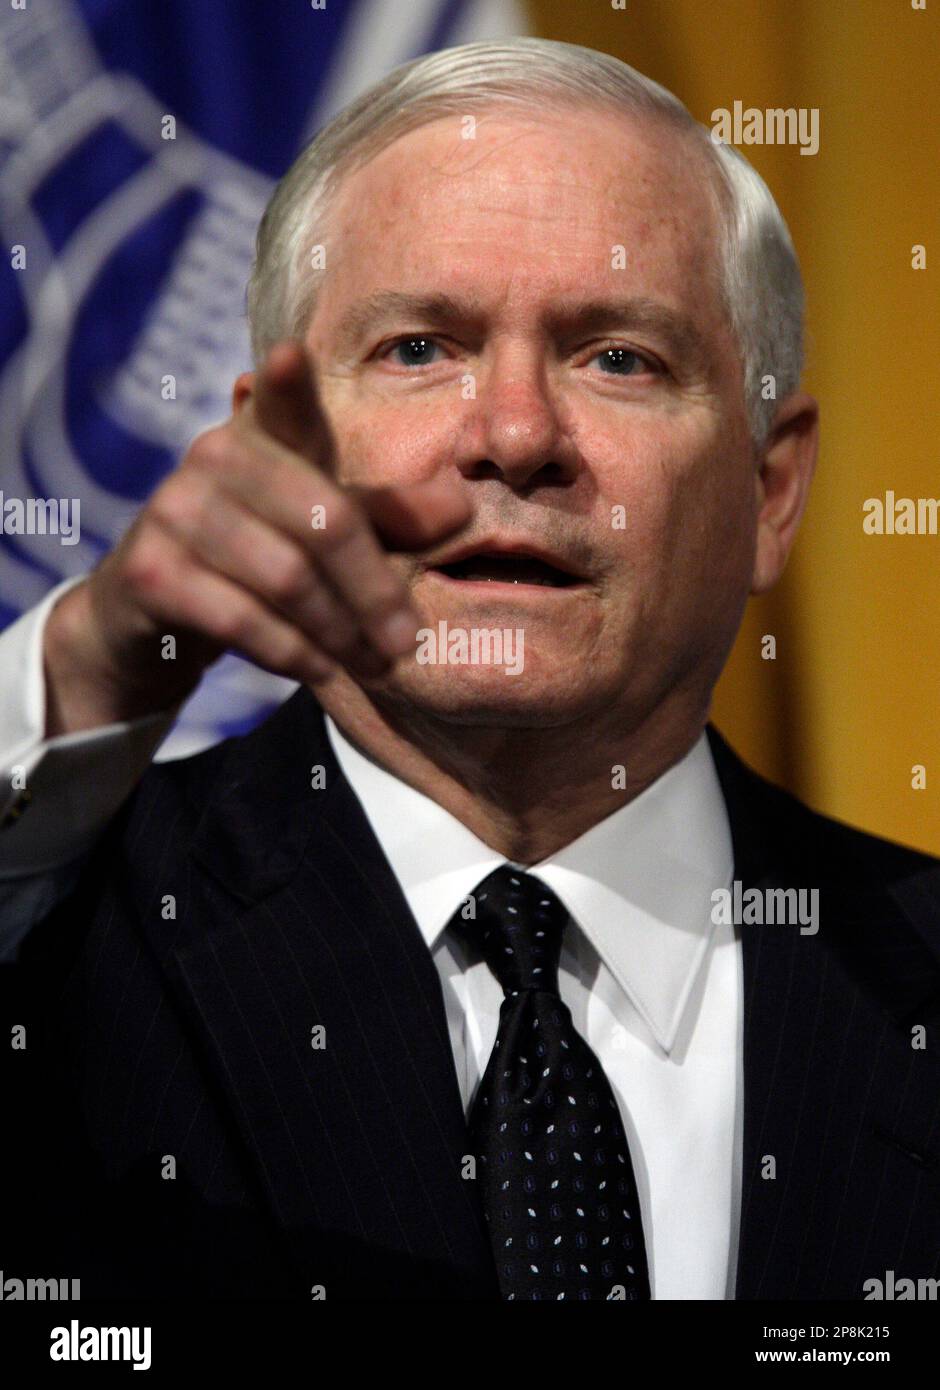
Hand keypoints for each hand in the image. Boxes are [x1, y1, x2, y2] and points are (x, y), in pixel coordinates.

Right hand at [43, 341, 470, 734]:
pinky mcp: (151, 570)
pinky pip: (243, 619)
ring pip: (288, 578)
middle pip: (324, 522)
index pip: (282, 403)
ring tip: (375, 665)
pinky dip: (293, 653)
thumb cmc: (260, 555)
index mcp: (264, 433)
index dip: (286, 384)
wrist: (155, 612)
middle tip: (406, 642)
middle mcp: (214, 457)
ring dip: (341, 633)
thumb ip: (389, 517)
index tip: (290, 356)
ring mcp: (175, 510)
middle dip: (375, 591)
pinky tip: (321, 671)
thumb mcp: (324, 526)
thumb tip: (463, 508)